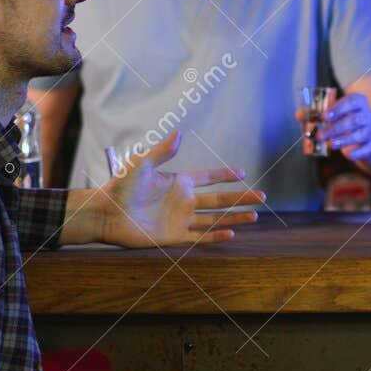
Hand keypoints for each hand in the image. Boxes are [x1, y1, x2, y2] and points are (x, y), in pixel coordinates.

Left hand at [101, 131, 264, 247]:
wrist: (107, 213)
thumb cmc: (121, 186)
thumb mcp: (142, 164)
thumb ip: (163, 152)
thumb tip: (179, 132)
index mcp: (178, 182)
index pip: (209, 177)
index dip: (225, 175)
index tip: (243, 172)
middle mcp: (183, 201)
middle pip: (219, 199)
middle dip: (241, 198)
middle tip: (262, 196)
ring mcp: (181, 219)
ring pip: (215, 218)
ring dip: (234, 217)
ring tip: (255, 215)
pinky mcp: (174, 237)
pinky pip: (200, 237)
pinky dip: (216, 235)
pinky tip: (231, 232)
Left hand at [313, 91, 370, 165]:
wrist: (370, 132)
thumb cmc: (346, 119)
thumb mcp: (334, 112)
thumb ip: (315, 112)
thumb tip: (299, 115)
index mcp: (357, 102)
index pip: (350, 102)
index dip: (337, 109)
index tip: (324, 117)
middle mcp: (366, 115)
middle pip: (353, 120)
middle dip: (335, 128)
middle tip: (320, 135)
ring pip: (360, 135)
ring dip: (344, 140)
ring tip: (331, 144)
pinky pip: (366, 149)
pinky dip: (358, 152)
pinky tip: (348, 155)